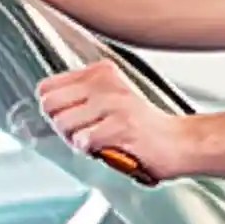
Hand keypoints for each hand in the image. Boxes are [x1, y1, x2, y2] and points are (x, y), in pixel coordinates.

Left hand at [36, 59, 185, 181]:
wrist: (178, 143)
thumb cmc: (144, 128)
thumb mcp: (109, 100)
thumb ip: (79, 98)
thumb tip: (46, 106)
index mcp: (101, 72)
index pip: (47, 87)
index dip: (56, 110)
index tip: (76, 118)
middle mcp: (106, 82)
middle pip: (50, 105)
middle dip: (62, 126)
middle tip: (86, 132)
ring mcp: (114, 103)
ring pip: (63, 124)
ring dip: (78, 141)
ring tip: (101, 140)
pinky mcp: (121, 125)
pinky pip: (83, 141)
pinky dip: (94, 151)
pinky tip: (111, 147)